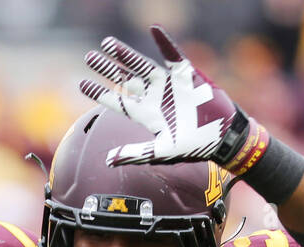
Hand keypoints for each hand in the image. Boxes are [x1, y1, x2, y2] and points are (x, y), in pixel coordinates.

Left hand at [79, 26, 248, 167]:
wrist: (222, 135)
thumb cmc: (193, 146)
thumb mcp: (160, 152)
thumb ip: (134, 153)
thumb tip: (107, 160)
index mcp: (145, 114)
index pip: (117, 101)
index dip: (99, 92)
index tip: (82, 83)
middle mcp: (153, 96)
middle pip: (124, 79)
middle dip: (107, 68)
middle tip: (88, 56)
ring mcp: (168, 84)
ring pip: (141, 65)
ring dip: (124, 54)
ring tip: (106, 43)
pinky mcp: (186, 74)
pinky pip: (173, 54)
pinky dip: (164, 42)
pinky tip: (154, 30)